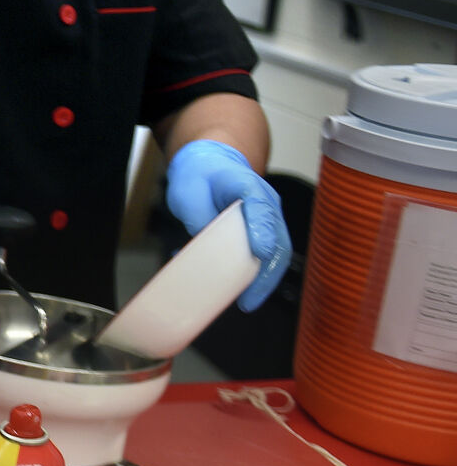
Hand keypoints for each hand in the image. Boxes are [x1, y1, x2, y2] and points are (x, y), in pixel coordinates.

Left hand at [165, 140, 289, 309]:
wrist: (210, 164)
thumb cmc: (199, 176)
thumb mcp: (188, 191)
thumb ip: (199, 218)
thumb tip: (206, 248)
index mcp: (248, 185)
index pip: (261, 209)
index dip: (262, 232)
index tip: (259, 254)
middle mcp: (266, 203)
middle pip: (277, 239)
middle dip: (266, 272)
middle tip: (250, 297)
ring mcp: (269, 218)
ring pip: (277, 253)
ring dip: (264, 279)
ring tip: (248, 301)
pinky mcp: (263, 232)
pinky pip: (266, 256)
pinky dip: (256, 275)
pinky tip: (241, 291)